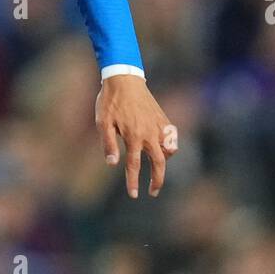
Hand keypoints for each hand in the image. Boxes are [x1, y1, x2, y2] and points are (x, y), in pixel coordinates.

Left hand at [95, 76, 176, 198]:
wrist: (125, 78)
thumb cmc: (110, 101)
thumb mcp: (103, 122)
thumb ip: (108, 144)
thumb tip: (112, 164)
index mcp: (133, 136)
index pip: (134, 165)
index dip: (133, 182)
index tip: (134, 195)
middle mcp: (149, 133)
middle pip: (159, 163)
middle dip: (157, 181)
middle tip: (153, 192)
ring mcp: (158, 126)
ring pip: (169, 151)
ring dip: (164, 162)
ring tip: (155, 169)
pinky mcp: (163, 119)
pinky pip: (171, 138)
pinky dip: (169, 147)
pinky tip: (162, 149)